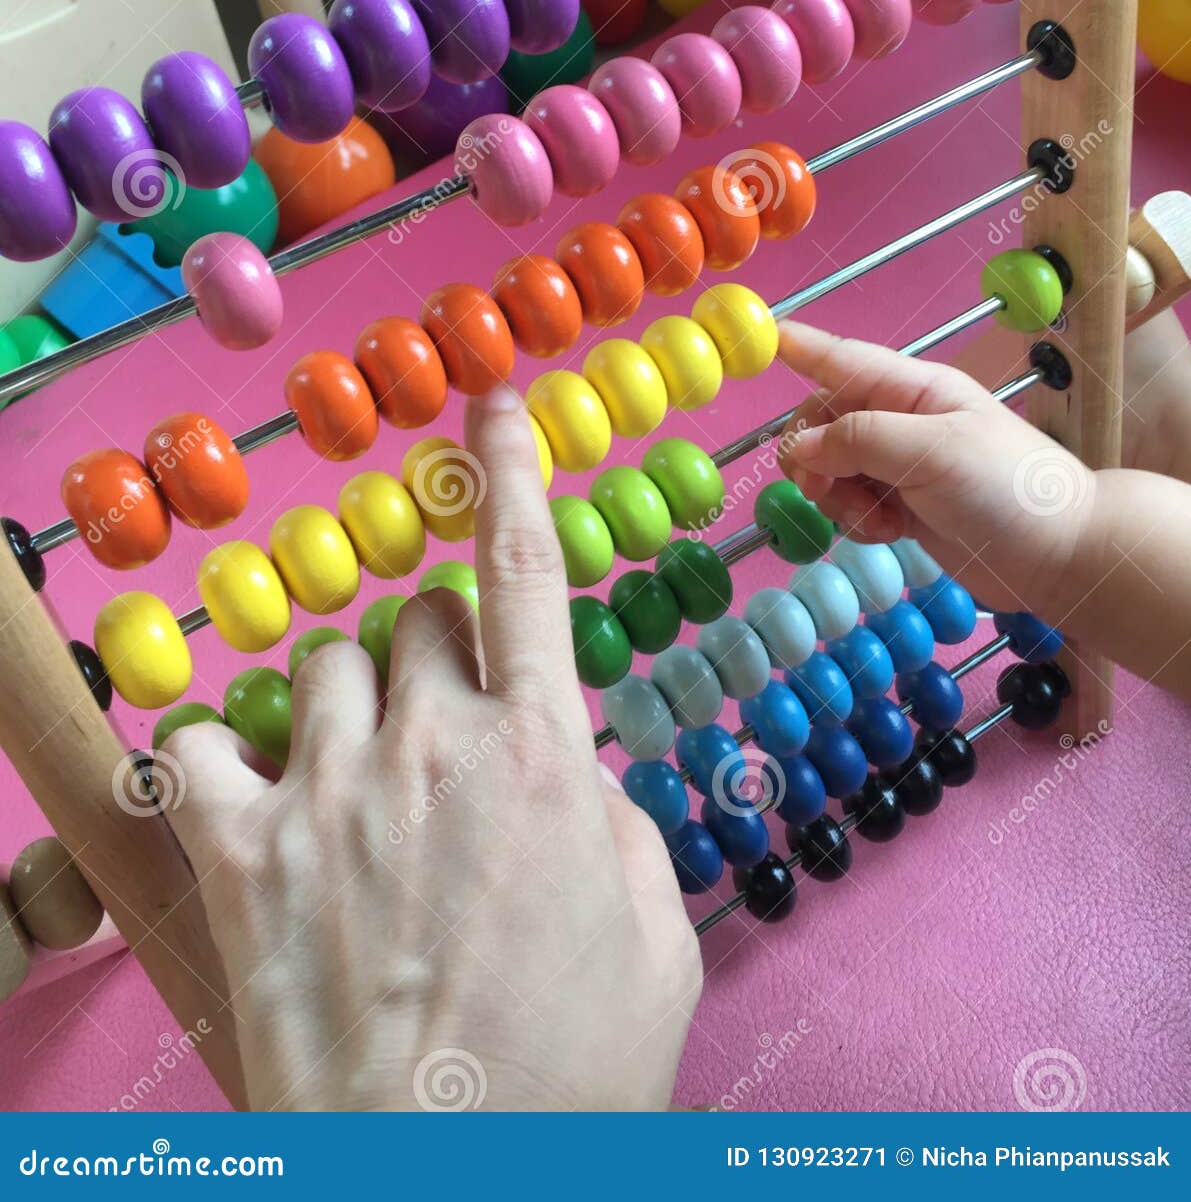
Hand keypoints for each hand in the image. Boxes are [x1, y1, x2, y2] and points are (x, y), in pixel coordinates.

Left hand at [166, 386, 699, 1111]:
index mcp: (543, 754)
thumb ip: (610, 817)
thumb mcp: (655, 931)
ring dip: (349, 706)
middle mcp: (433, 746)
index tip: (490, 396)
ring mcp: (329, 791)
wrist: (448, 1170)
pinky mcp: (244, 853)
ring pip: (327, 667)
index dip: (510, 468)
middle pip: (423, 619)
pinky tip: (251, 790)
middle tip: (448, 745)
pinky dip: (226, 753)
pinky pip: (205, 744)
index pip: (525, 569)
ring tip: (361, 786)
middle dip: (442, 660)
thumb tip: (564, 772)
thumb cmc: (573, 1069)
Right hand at [775, 321, 1096, 615]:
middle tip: (818, 489)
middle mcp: (903, 421)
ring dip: (835, 495)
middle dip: (811, 453)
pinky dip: (857, 520)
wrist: (1062, 557)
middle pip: (824, 421)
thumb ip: (860, 440)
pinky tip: (887, 533)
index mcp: (915, 389)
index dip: (801, 348)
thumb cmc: (1008, 489)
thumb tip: (802, 447)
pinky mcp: (905, 508)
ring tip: (871, 519)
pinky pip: (852, 504)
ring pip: (831, 468)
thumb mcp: (933, 451)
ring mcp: (903, 466)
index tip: (759, 338)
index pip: (844, 360)